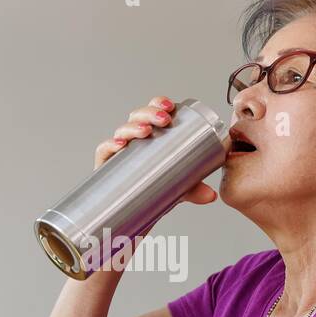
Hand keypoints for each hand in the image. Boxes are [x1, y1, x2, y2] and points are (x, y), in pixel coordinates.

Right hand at [95, 96, 217, 205]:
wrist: (131, 213)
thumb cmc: (154, 191)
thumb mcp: (177, 189)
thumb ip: (194, 190)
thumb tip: (211, 196)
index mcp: (151, 137)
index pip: (152, 112)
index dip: (158, 104)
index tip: (170, 106)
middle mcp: (133, 140)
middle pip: (137, 117)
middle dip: (149, 113)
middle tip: (164, 120)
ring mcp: (118, 152)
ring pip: (122, 130)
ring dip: (133, 126)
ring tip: (146, 131)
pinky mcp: (105, 166)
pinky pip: (104, 152)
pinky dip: (109, 145)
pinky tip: (120, 145)